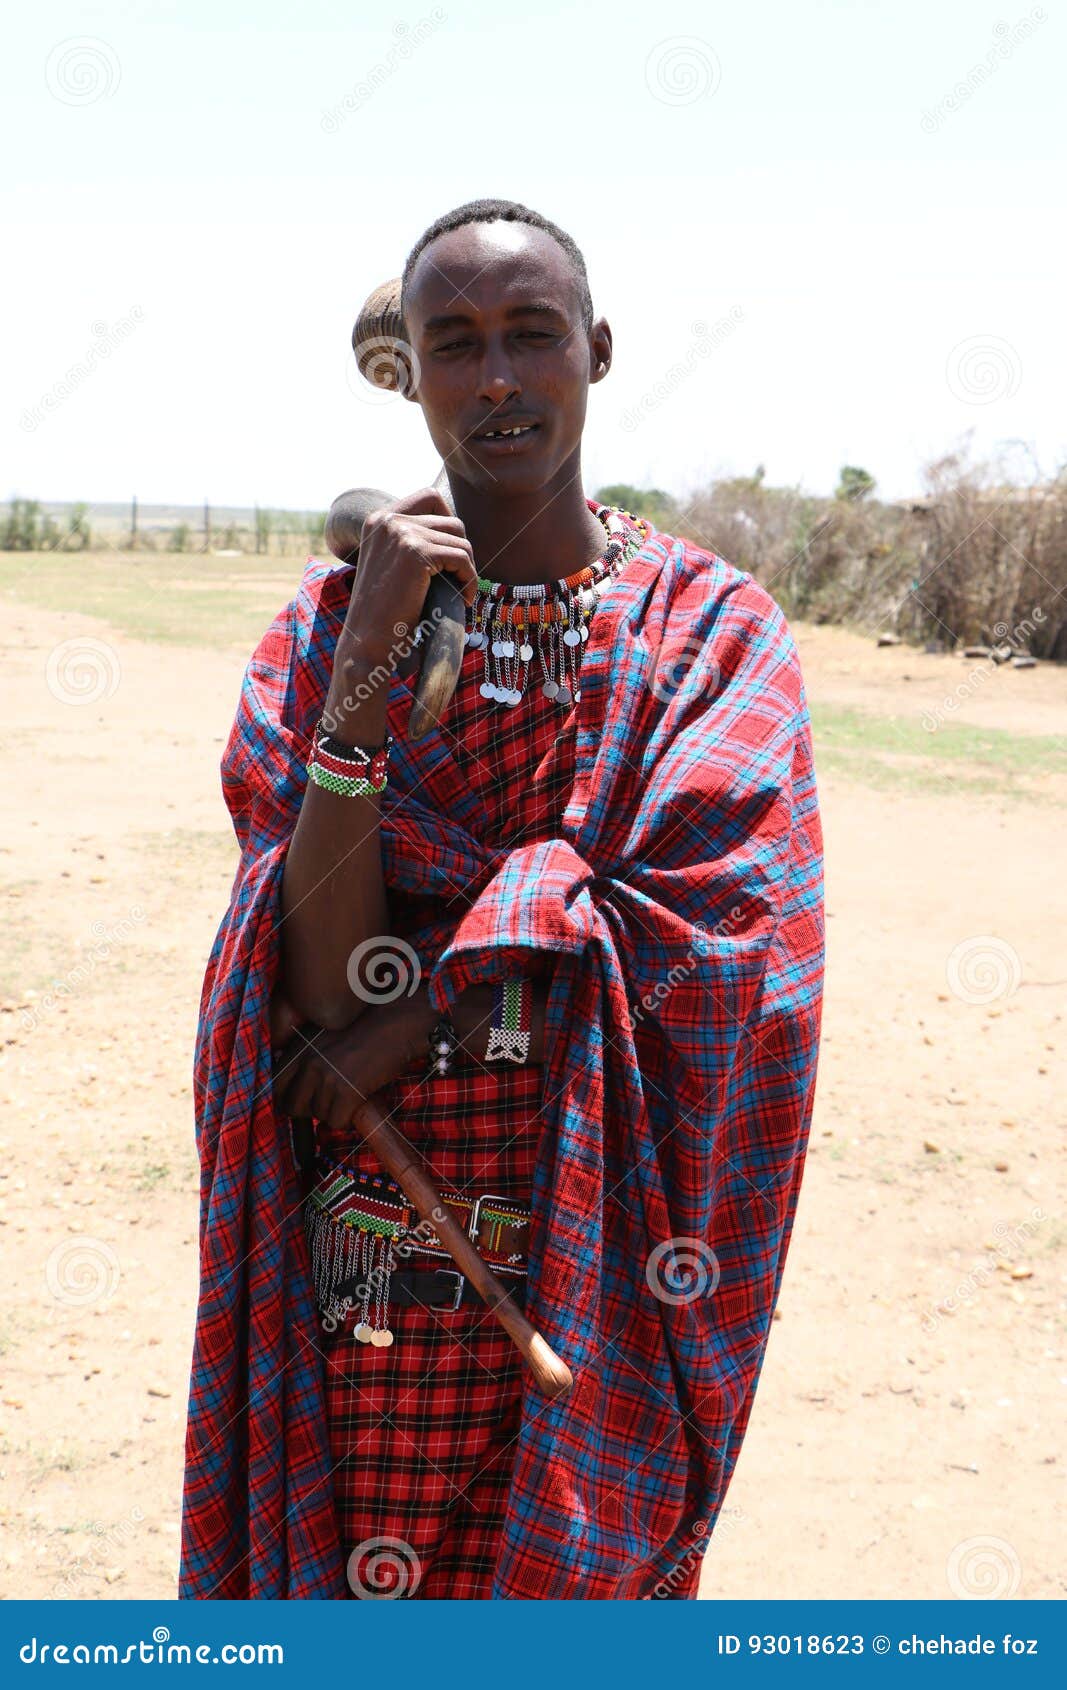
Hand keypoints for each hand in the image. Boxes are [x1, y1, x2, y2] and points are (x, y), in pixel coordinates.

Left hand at [272, 984, 436, 1133]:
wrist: (396, 1024)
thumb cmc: (366, 1027)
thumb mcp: (325, 1034)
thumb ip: (306, 1055)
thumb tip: (296, 1086)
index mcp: (299, 1048)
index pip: (276, 1086)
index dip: (290, 1098)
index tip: (304, 1102)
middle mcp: (307, 1063)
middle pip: (293, 1107)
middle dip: (310, 1110)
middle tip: (331, 1101)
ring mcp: (325, 1078)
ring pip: (318, 1116)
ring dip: (335, 1111)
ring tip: (352, 1091)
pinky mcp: (345, 1092)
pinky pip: (337, 1121)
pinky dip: (349, 1117)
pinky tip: (360, 1099)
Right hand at [340, 487, 478, 670]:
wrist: (367, 644)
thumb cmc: (385, 614)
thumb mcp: (394, 566)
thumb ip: (415, 541)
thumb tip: (457, 525)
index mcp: (378, 519)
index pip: (429, 497)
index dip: (450, 522)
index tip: (452, 555)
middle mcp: (386, 519)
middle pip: (452, 520)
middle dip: (462, 552)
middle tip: (458, 580)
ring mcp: (400, 533)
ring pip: (461, 540)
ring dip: (468, 569)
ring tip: (460, 593)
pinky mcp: (415, 552)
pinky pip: (463, 557)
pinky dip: (470, 581)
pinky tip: (463, 600)